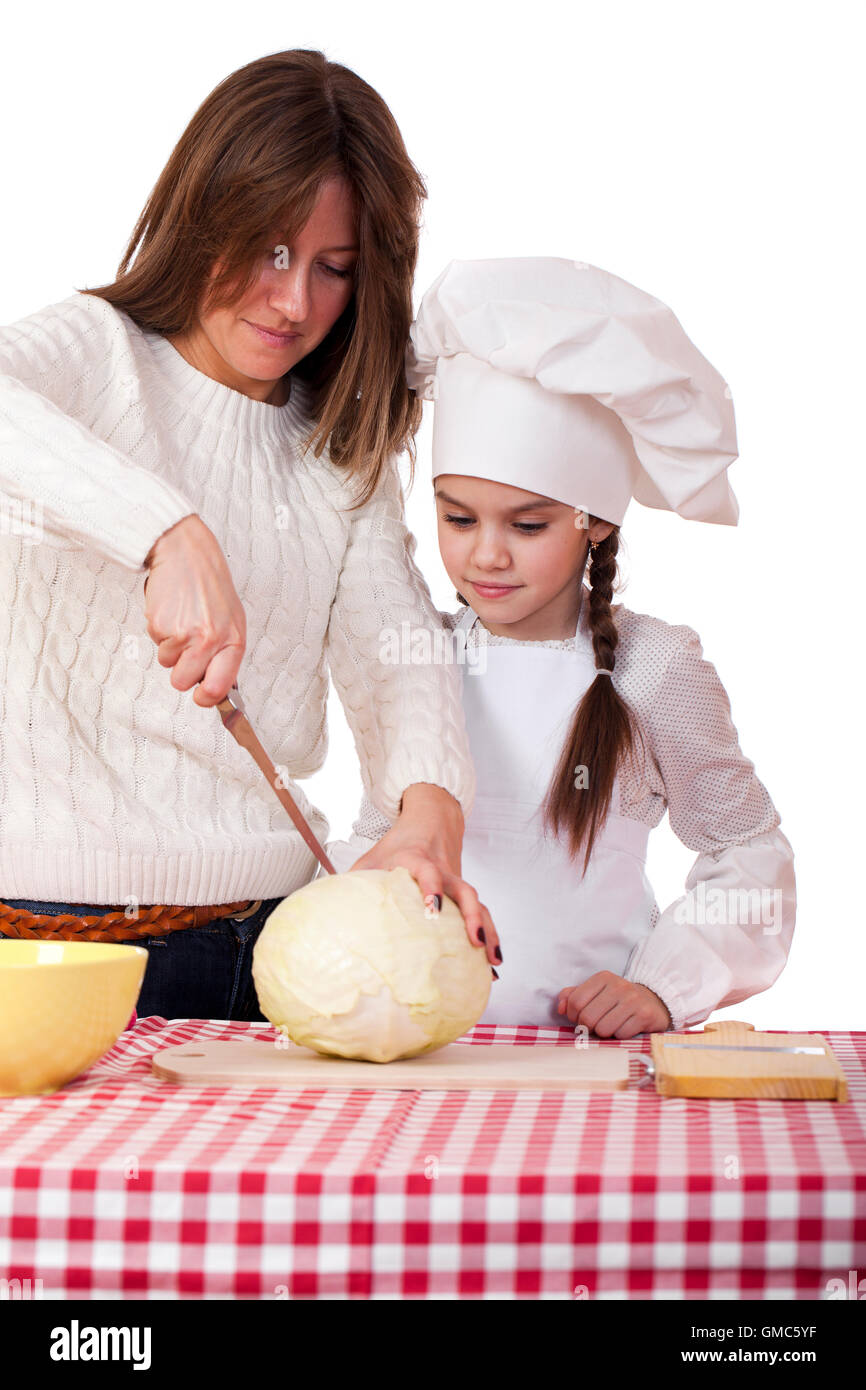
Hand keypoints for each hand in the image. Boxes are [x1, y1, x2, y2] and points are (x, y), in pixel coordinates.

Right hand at [143, 515, 246, 706]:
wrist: (185, 553)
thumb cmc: (209, 585)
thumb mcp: (230, 619)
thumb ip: (225, 651)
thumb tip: (216, 684)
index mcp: (234, 640)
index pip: (220, 687)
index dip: (206, 697)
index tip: (201, 696)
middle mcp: (212, 640)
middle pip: (184, 682)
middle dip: (180, 671)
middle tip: (185, 648)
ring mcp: (187, 634)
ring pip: (167, 664)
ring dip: (169, 647)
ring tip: (180, 621)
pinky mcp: (163, 626)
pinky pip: (156, 644)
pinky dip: (159, 631)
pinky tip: (171, 611)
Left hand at [347, 782, 501, 968]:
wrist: (430, 821)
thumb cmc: (397, 845)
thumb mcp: (372, 857)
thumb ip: (355, 881)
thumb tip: (326, 914)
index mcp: (417, 860)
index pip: (429, 871)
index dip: (432, 889)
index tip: (434, 910)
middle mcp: (443, 870)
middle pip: (465, 890)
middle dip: (472, 916)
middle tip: (475, 941)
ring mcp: (457, 880)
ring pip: (478, 904)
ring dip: (488, 930)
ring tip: (493, 960)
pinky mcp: (464, 891)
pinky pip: (480, 912)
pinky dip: (488, 935)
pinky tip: (492, 962)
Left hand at [557, 971, 670, 1037]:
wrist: (653, 1002)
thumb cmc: (617, 1000)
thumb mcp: (595, 993)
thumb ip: (573, 996)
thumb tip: (560, 1008)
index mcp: (603, 978)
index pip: (575, 1001)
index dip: (574, 1016)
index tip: (581, 1019)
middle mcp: (618, 985)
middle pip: (587, 1017)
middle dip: (589, 1027)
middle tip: (597, 1025)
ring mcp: (633, 999)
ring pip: (603, 1029)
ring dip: (605, 1033)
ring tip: (612, 1025)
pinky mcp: (645, 1015)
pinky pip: (620, 1035)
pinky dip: (620, 1036)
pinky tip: (626, 1027)